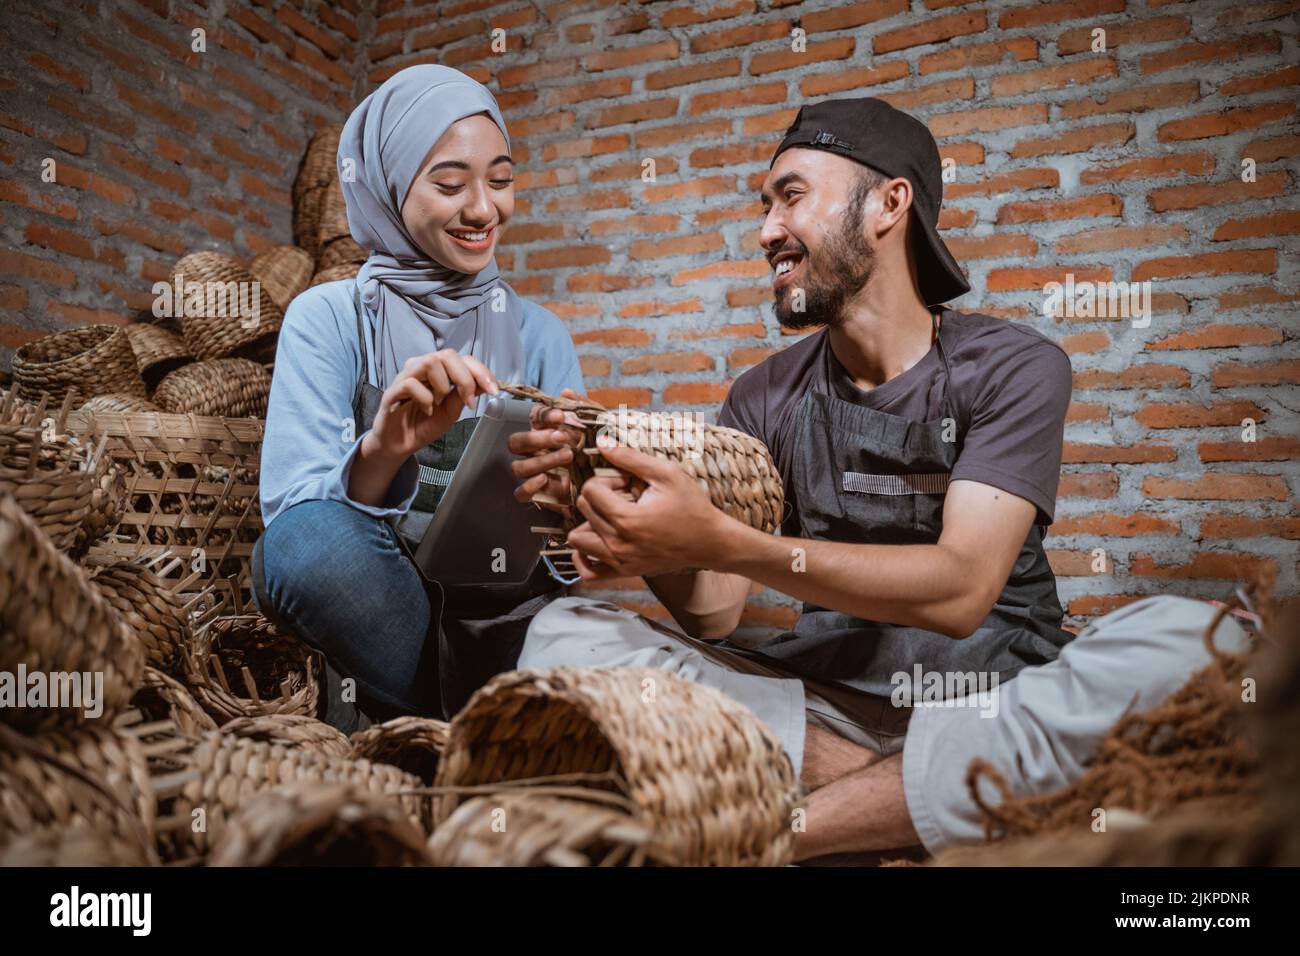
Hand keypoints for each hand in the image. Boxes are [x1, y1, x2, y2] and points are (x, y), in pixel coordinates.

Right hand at [363, 349, 496, 463]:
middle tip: (468, 401)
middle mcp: (421, 368)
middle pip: (447, 355)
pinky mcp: (392, 391)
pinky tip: (426, 410)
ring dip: (442, 386)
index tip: (493, 390)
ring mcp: (405, 377)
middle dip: (465, 378)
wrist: (400, 444)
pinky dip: (424, 398)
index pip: (462, 359)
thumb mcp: (452, 411)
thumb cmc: (424, 424)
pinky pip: (411, 383)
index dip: (480, 371)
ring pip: (430, 362)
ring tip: (439, 403)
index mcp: (437, 371)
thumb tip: (485, 383)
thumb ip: (465, 395)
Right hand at [508, 388, 599, 517]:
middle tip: (562, 437)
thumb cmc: (600, 450)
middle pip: (517, 442)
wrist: (611, 480)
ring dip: (541, 461)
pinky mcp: (538, 494)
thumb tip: (566, 392)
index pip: (533, 418)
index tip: (562, 416)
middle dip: (537, 438)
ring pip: (519, 467)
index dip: (544, 416)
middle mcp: (534, 451)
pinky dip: (529, 487)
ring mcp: (533, 473)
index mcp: (544, 431)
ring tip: (568, 457)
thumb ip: (584, 408)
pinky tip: (544, 480)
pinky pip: (521, 493)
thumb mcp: (598, 427)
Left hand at [566, 438, 726, 580]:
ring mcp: (619, 561)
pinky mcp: (624, 571)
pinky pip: (589, 572)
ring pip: (577, 539)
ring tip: (610, 517)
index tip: (627, 483)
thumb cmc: (692, 506)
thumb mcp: (666, 474)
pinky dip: (584, 556)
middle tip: (623, 497)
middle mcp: (618, 543)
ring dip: (588, 523)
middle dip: (599, 497)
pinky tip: (597, 540)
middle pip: (582, 510)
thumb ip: (631, 458)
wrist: (710, 542)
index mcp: (626, 519)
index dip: (607, 480)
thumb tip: (602, 443)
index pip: (590, 490)